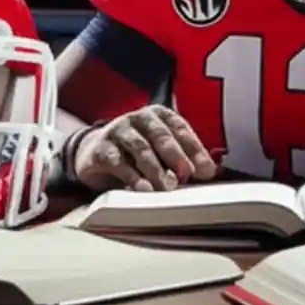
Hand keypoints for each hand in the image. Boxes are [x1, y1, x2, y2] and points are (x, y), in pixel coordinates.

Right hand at [72, 106, 218, 191]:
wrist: (94, 152)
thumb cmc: (136, 152)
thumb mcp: (160, 150)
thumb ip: (184, 157)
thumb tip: (210, 171)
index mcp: (158, 115)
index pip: (180, 128)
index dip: (195, 149)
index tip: (206, 170)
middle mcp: (139, 118)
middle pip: (161, 136)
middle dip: (177, 156)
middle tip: (187, 175)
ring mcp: (118, 131)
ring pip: (141, 148)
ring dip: (156, 169)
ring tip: (167, 187)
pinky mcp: (100, 149)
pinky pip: (118, 162)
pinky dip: (132, 177)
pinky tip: (143, 189)